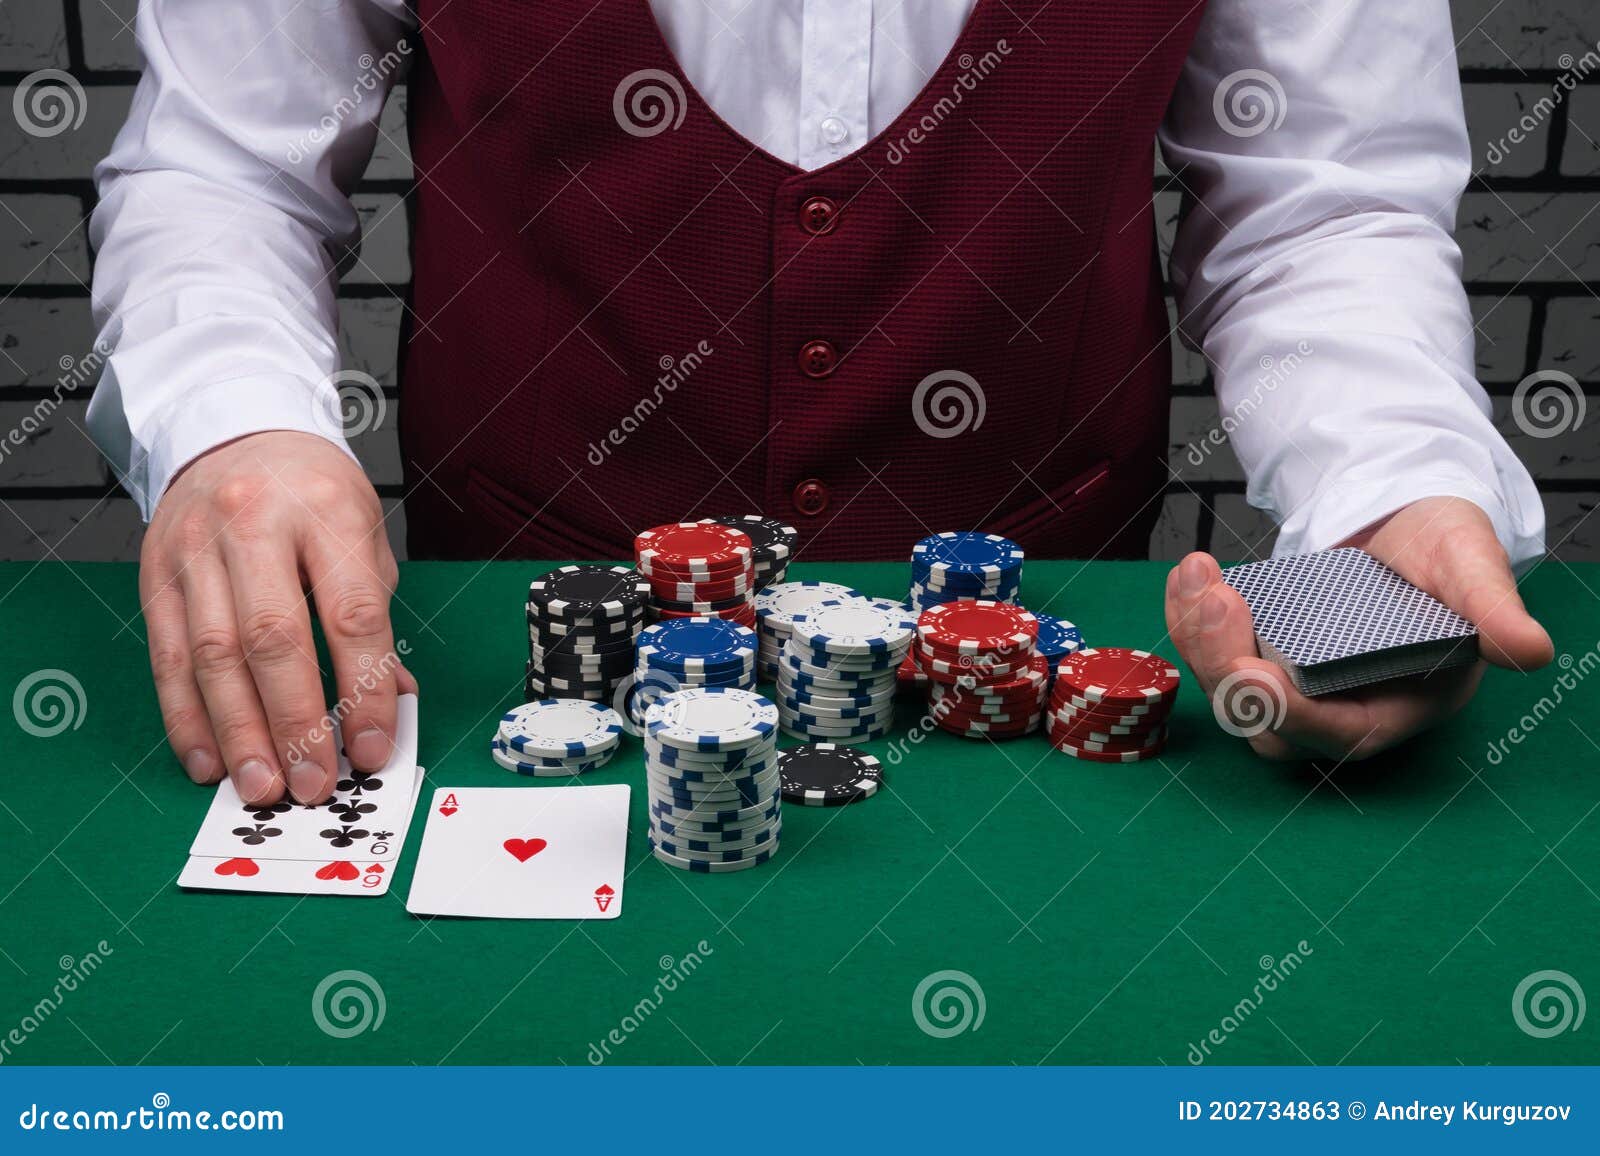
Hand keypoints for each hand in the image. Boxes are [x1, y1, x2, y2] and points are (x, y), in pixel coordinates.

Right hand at [140, 431, 417, 803]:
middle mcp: (255, 525)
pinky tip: (209, 761)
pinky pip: (166, 657)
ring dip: (239, 733)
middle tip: (314, 785)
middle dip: (295, 723)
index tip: (372, 750)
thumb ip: (374, 616)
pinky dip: (187, 718)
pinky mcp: (155, 574)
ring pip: (212, 654)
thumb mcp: (364, 534)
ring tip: (263, 788)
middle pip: (273, 638)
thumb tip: (395, 702)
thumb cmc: (313, 494)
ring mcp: (196, 550)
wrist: (236, 431)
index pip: (352, 614)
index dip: (365, 690)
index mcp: (326, 511)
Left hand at [1165, 496, 1551, 760]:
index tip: (1255, 675)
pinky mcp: (1261, 655)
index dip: (1295, 717)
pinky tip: (1187, 575)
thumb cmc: (1449, 551)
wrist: (1408, 522)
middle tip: (1217, 600)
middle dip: (1227, 667)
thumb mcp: (1474, 571)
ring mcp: (1295, 686)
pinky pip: (1211, 655)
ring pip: (1228, 693)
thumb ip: (1493, 611)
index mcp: (1400, 706)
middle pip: (1267, 726)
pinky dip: (1188, 618)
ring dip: (1197, 639)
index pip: (1341, 736)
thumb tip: (1529, 650)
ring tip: (1198, 574)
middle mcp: (1341, 708)